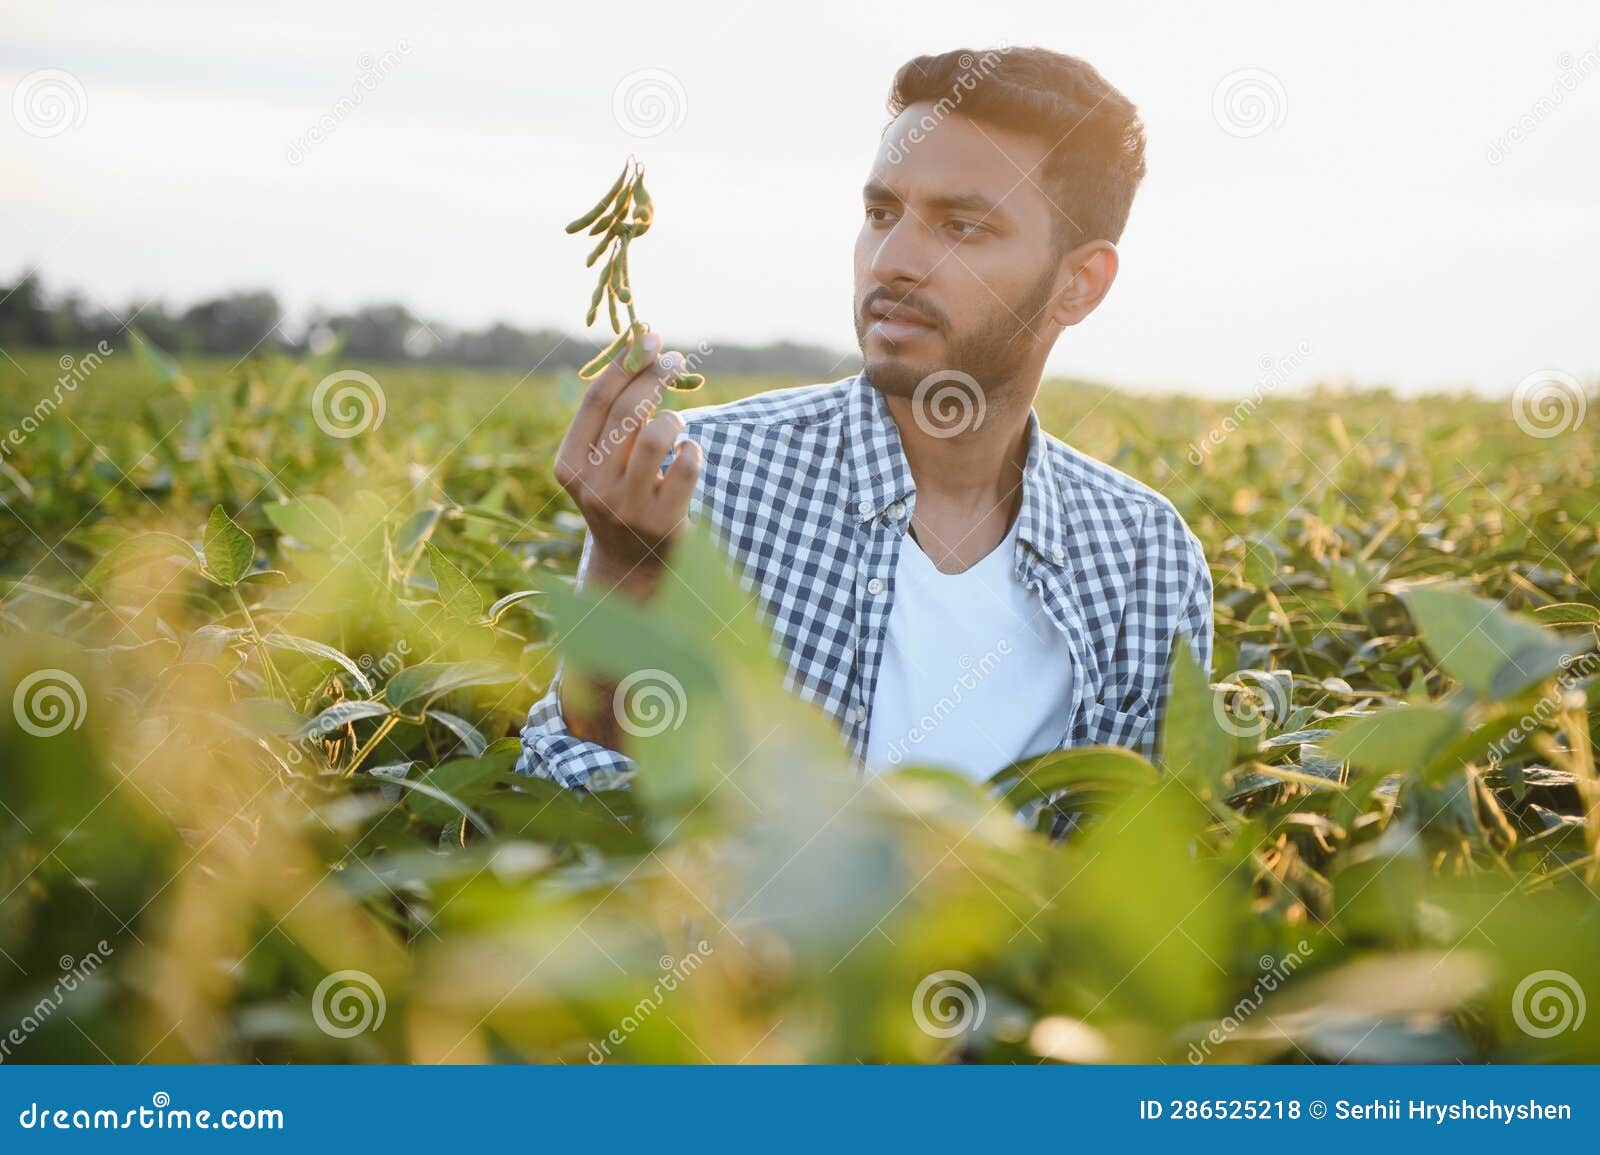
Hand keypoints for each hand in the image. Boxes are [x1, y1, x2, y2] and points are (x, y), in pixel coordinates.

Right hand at [552, 328, 702, 600]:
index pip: (597, 401)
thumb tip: (643, 348)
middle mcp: (592, 489)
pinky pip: (687, 462)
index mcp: (569, 466)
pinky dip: (694, 449)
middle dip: (655, 375)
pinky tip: (688, 456)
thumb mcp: (603, 462)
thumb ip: (615, 418)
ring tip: (677, 427)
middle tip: (675, 360)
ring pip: (657, 434)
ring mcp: (627, 508)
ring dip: (674, 419)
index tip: (649, 336)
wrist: (634, 566)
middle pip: (627, 410)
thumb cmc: (622, 496)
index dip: (626, 363)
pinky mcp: (664, 522)